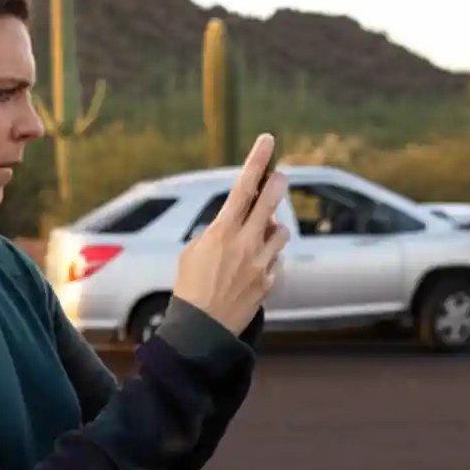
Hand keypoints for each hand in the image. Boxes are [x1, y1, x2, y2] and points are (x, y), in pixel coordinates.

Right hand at [173, 133, 288, 336]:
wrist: (201, 329)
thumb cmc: (189, 288)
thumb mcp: (193, 252)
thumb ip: (217, 233)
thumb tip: (238, 223)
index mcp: (222, 231)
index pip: (243, 187)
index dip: (257, 160)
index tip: (268, 140)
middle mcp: (245, 243)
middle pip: (270, 202)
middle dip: (276, 185)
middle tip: (280, 175)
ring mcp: (261, 263)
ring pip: (279, 231)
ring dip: (271, 228)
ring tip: (257, 237)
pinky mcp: (269, 281)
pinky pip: (276, 259)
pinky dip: (268, 257)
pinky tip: (252, 268)